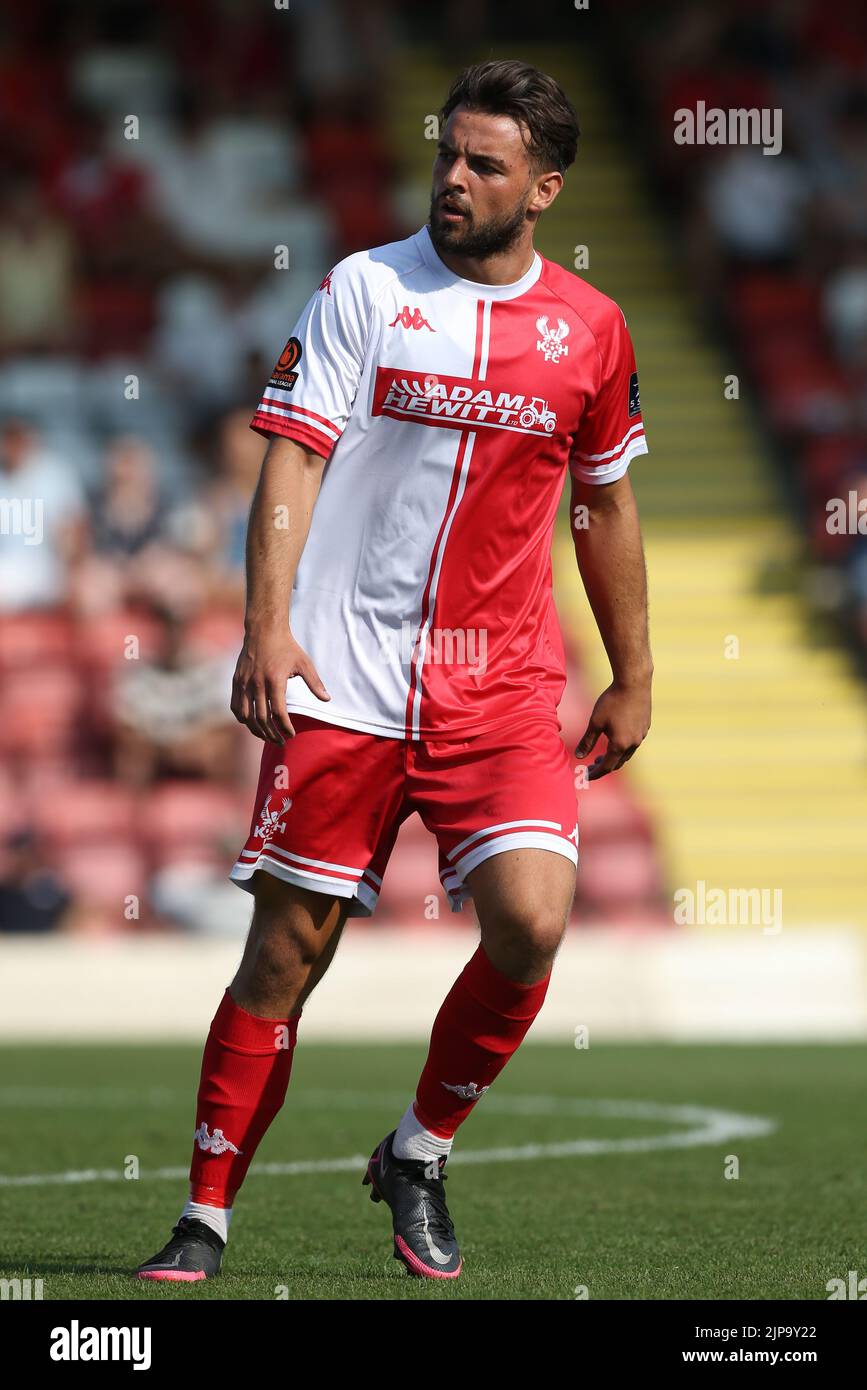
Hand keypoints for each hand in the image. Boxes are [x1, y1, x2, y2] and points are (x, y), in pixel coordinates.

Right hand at [231, 626, 329, 742]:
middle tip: (280, 742)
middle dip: (272, 734)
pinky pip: (236, 706)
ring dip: (256, 730)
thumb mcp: (304, 663)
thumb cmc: (287, 647)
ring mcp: (244, 682)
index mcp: (275, 680)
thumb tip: (327, 699)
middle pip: (262, 718)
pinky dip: (242, 718)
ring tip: (266, 736)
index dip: (285, 727)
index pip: (278, 712)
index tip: (291, 735)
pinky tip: (251, 723)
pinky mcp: (237, 681)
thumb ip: (315, 683)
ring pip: (246, 716)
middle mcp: (257, 683)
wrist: (264, 630)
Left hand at [575, 678, 650, 780]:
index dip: (595, 773)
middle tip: (592, 765)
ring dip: (615, 756)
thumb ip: (587, 741)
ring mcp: (642, 735)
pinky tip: (617, 737)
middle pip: (618, 763)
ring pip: (627, 753)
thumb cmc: (612, 701)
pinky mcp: (646, 726)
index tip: (586, 776)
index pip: (606, 767)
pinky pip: (634, 742)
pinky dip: (623, 746)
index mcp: (620, 745)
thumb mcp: (595, 722)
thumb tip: (579, 756)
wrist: (634, 682)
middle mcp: (633, 743)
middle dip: (604, 765)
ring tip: (603, 753)